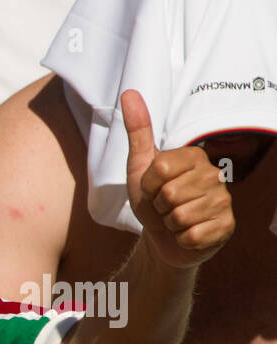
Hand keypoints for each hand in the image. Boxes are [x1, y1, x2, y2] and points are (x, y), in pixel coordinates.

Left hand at [123, 89, 234, 269]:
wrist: (162, 238)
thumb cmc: (152, 200)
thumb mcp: (139, 167)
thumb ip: (137, 131)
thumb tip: (129, 93)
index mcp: (194, 157)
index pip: (160, 170)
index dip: (148, 185)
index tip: (153, 188)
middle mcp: (213, 175)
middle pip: (169, 195)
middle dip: (158, 207)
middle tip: (164, 207)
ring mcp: (222, 201)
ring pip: (180, 217)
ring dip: (170, 224)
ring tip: (174, 220)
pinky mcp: (225, 226)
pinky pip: (193, 236)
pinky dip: (182, 239)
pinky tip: (187, 234)